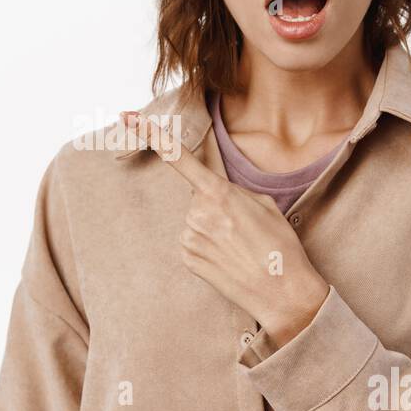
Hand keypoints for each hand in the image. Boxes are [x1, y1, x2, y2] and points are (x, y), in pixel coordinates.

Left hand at [121, 110, 329, 348]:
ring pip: (195, 220)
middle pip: (198, 197)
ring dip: (213, 228)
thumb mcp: (264, 204)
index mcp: (218, 193)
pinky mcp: (186, 258)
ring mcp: (188, 238)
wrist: (282, 292)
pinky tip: (228, 258)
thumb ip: (232, 190)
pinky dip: (208, 246)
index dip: (152, 135)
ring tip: (240, 246)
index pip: (178, 158)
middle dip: (216, 205)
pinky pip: (192, 241)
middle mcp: (196, 214)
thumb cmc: (279, 246)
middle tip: (243, 227)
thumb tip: (213, 193)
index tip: (128, 117)